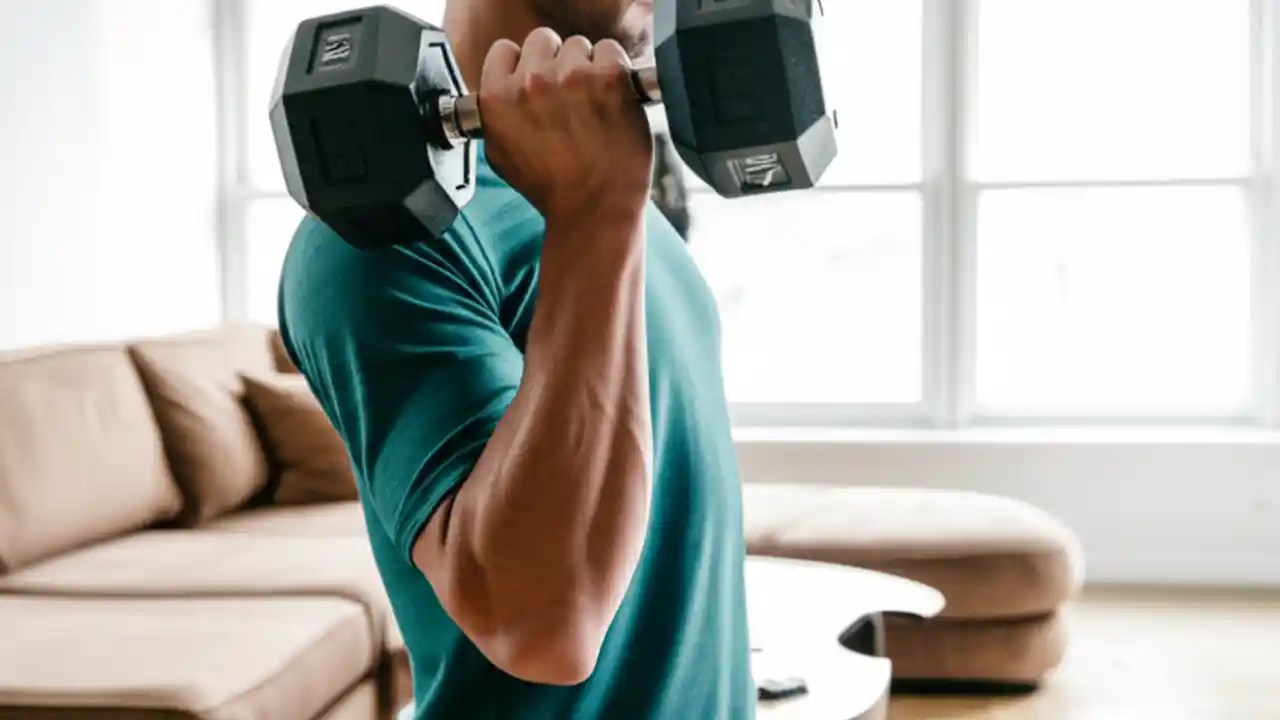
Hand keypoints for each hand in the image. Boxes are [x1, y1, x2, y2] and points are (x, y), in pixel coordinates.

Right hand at [478, 29, 654, 224]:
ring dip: (586, 67)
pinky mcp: (609, 77)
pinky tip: (612, 98)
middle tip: (568, 94)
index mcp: (498, 98)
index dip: (522, 64)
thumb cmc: (552, 189)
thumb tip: (502, 91)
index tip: (536, 81)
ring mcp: (572, 76)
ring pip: (578, 46)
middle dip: (554, 63)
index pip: (505, 50)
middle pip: (542, 40)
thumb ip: (496, 114)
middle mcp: (531, 82)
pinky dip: (615, 69)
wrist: (594, 208)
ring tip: (593, 103)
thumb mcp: (501, 154)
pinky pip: (611, 50)